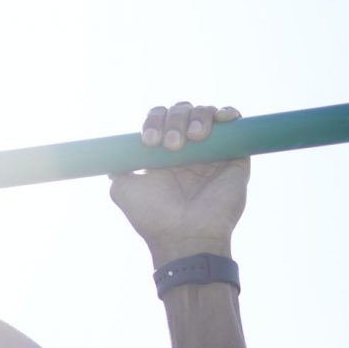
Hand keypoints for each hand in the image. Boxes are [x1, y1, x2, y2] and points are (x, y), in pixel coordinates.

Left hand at [109, 103, 249, 265]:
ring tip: (193, 138)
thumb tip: (112, 154)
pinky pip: (236, 124)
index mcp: (163, 155)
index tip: (150, 141)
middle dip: (174, 120)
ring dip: (197, 117)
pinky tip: (219, 119)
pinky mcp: (236, 157)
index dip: (154, 121)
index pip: (160, 120)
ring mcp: (213, 153)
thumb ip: (117, 166)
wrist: (185, 236)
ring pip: (205, 113)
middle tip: (171, 145)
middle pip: (181, 111)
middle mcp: (188, 151)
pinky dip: (228, 113)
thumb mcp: (122, 189)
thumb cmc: (153, 216)